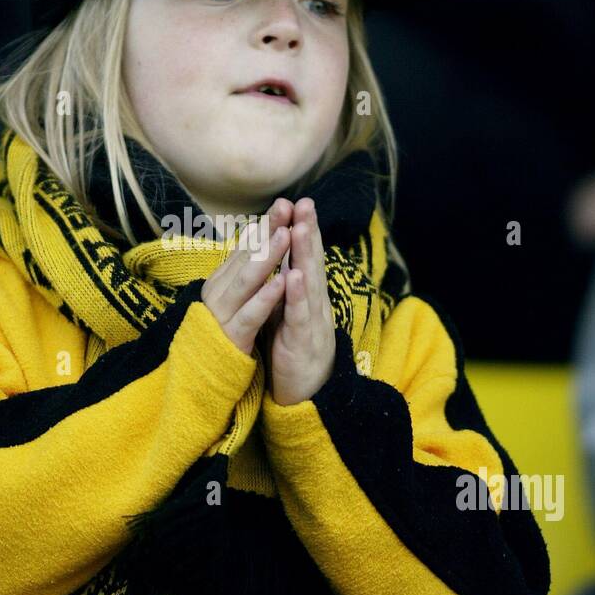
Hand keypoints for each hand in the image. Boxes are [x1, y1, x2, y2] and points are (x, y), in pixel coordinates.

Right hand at [201, 197, 293, 355]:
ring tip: (286, 236)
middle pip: (246, 257)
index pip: (245, 247)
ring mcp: (223, 313)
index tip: (285, 204)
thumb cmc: (225, 329)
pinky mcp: (231, 336)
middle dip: (268, 232)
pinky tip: (282, 282)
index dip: (266, 225)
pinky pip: (250, 314)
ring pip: (246, 281)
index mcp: (221, 280)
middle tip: (287, 209)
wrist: (205, 375)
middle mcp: (218, 292)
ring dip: (267, 257)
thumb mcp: (234, 295)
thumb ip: (244, 267)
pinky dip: (266, 296)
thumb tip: (258, 230)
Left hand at [263, 198, 335, 405]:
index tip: (298, 201)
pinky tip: (294, 276)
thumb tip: (280, 255)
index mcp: (307, 294)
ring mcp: (312, 321)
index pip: (304, 256)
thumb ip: (287, 283)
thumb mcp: (289, 310)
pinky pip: (299, 315)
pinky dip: (298, 295)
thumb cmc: (294, 347)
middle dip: (308, 230)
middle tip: (305, 202)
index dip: (303, 228)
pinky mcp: (303, 341)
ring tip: (300, 229)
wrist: (305, 393)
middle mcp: (314, 302)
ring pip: (309, 283)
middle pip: (311, 261)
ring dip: (305, 255)